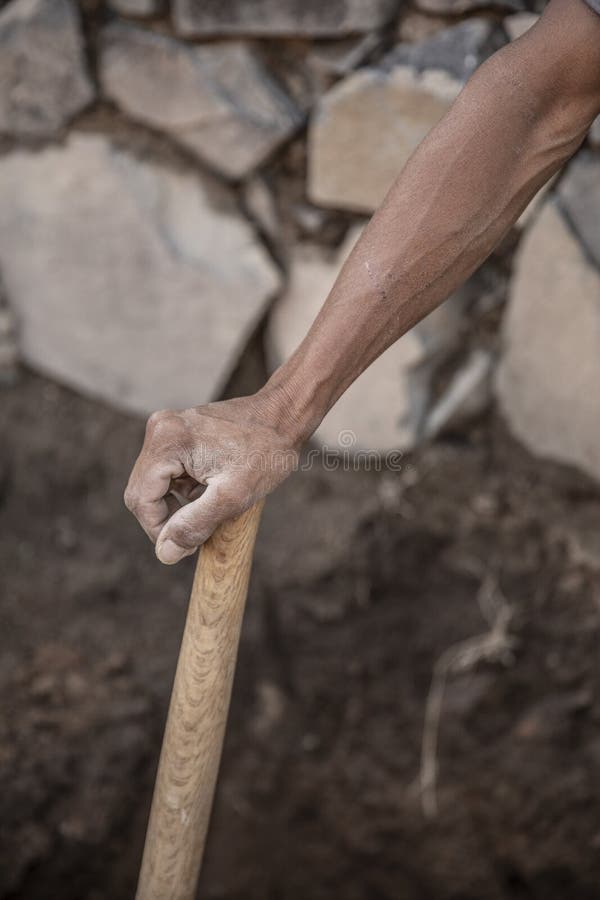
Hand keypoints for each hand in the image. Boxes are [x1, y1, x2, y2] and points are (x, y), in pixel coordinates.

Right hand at [124, 392, 299, 563]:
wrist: (283, 416)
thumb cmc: (265, 451)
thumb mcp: (232, 496)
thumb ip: (195, 525)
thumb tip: (164, 553)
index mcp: (168, 441)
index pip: (141, 500)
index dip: (158, 530)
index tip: (186, 544)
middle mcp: (160, 429)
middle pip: (142, 491)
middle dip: (167, 517)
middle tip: (198, 531)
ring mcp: (166, 428)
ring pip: (154, 483)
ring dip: (176, 503)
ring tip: (209, 505)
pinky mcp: (177, 432)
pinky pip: (167, 471)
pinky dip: (182, 489)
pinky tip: (209, 489)